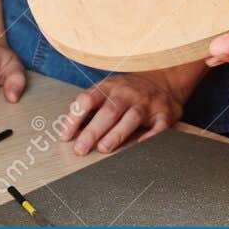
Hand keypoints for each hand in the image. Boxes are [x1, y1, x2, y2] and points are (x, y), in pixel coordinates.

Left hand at [58, 68, 194, 155]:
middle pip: (109, 110)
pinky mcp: (164, 113)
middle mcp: (127, 93)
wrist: (163, 79)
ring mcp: (146, 102)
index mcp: (109, 87)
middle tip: (81, 148)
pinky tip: (138, 147)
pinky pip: (158, 126)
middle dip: (93, 130)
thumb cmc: (128, 91)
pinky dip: (149, 137)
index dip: (75, 117)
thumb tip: (66, 126)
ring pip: (131, 117)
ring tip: (104, 148)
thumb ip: (89, 105)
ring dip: (117, 133)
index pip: (88, 99)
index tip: (65, 136)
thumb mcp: (107, 89)